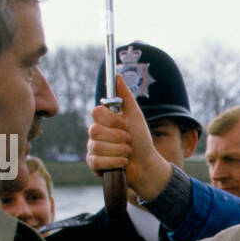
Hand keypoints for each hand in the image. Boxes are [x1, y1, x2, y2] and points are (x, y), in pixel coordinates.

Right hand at [85, 73, 171, 200]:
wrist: (147, 165)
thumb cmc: (141, 141)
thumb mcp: (136, 116)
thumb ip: (126, 97)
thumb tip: (118, 76)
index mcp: (104, 120)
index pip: (96, 112)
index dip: (113, 120)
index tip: (125, 125)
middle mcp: (95, 133)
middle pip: (95, 130)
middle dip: (118, 137)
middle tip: (129, 140)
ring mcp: (93, 149)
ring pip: (97, 146)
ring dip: (119, 150)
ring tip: (128, 152)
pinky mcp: (94, 164)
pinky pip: (97, 161)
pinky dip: (115, 162)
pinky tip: (123, 163)